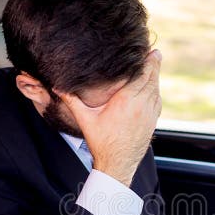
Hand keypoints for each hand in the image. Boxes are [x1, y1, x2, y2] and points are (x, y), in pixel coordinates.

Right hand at [61, 50, 162, 186]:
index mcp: (126, 100)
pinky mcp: (152, 122)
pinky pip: (157, 101)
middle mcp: (141, 105)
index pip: (140, 75)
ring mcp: (149, 114)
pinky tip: (153, 87)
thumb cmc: (101, 142)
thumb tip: (57, 86)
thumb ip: (72, 100)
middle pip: (151, 79)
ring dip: (156, 77)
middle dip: (153, 65)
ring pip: (156, 90)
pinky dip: (156, 91)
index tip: (147, 50)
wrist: (117, 164)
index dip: (145, 61)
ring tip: (154, 65)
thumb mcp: (85, 119)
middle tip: (155, 52)